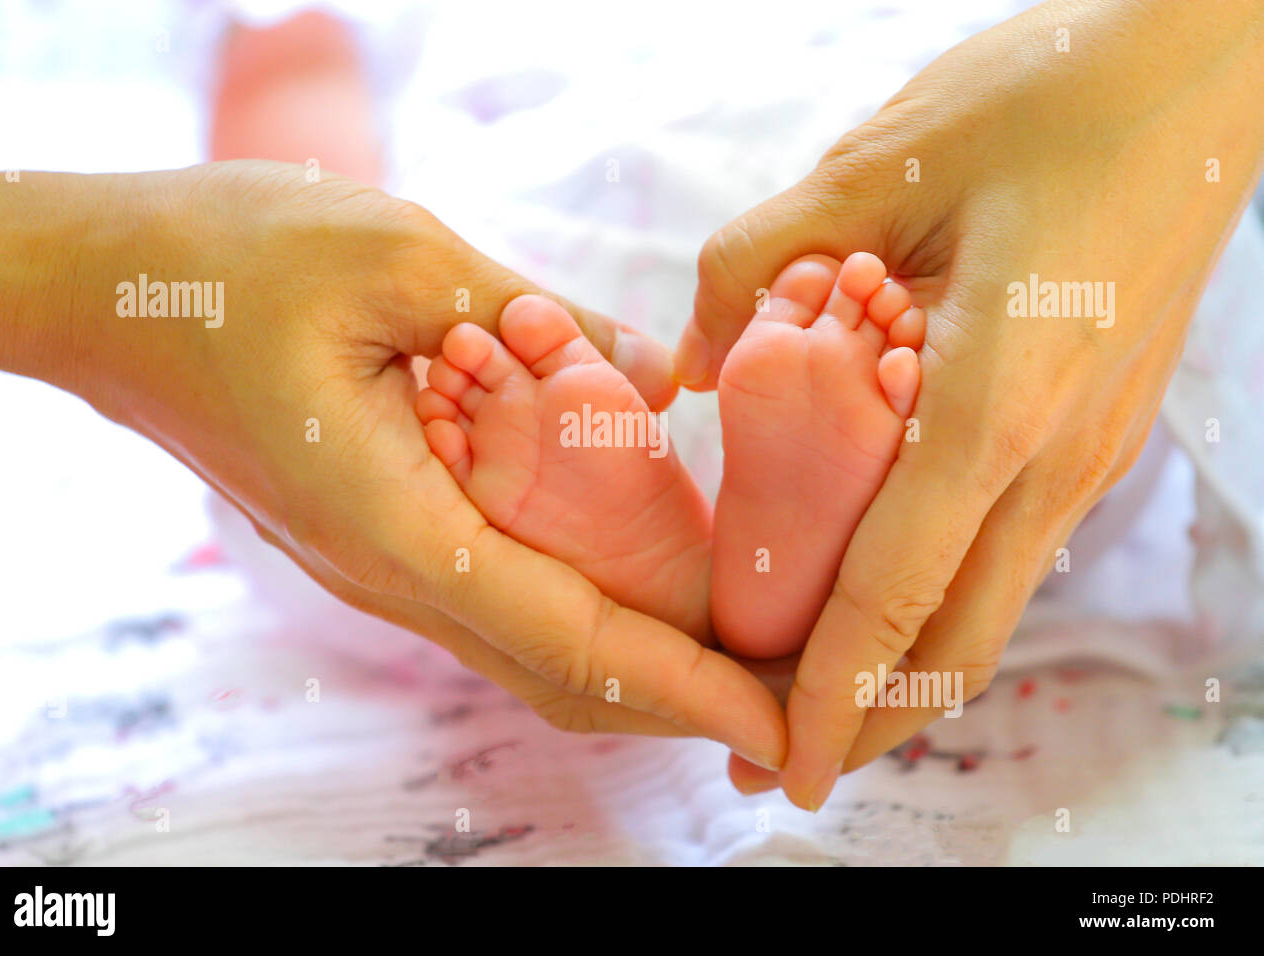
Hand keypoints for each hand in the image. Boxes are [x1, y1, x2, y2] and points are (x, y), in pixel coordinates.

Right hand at [0, 161, 785, 767]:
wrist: (107, 295)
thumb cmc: (230, 264)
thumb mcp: (400, 259)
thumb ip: (541, 319)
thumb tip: (660, 376)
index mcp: (398, 529)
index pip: (574, 642)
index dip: (690, 687)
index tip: (782, 715)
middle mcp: (396, 577)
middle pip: (566, 674)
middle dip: (689, 694)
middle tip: (798, 681)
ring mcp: (386, 567)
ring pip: (537, 650)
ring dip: (647, 659)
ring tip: (749, 641)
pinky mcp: (385, 539)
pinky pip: (505, 600)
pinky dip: (592, 608)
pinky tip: (650, 570)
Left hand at [673, 0, 1263, 805]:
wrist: (1202, 73)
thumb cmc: (1049, 100)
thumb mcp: (877, 162)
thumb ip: (757, 265)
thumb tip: (691, 363)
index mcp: (996, 400)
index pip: (897, 590)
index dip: (831, 692)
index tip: (784, 765)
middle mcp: (1054, 454)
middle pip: (956, 640)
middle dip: (864, 720)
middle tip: (772, 767)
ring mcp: (1085, 452)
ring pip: (989, 609)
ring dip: (902, 675)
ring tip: (813, 706)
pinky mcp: (1090, 432)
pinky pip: (1006, 555)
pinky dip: (938, 608)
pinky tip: (879, 605)